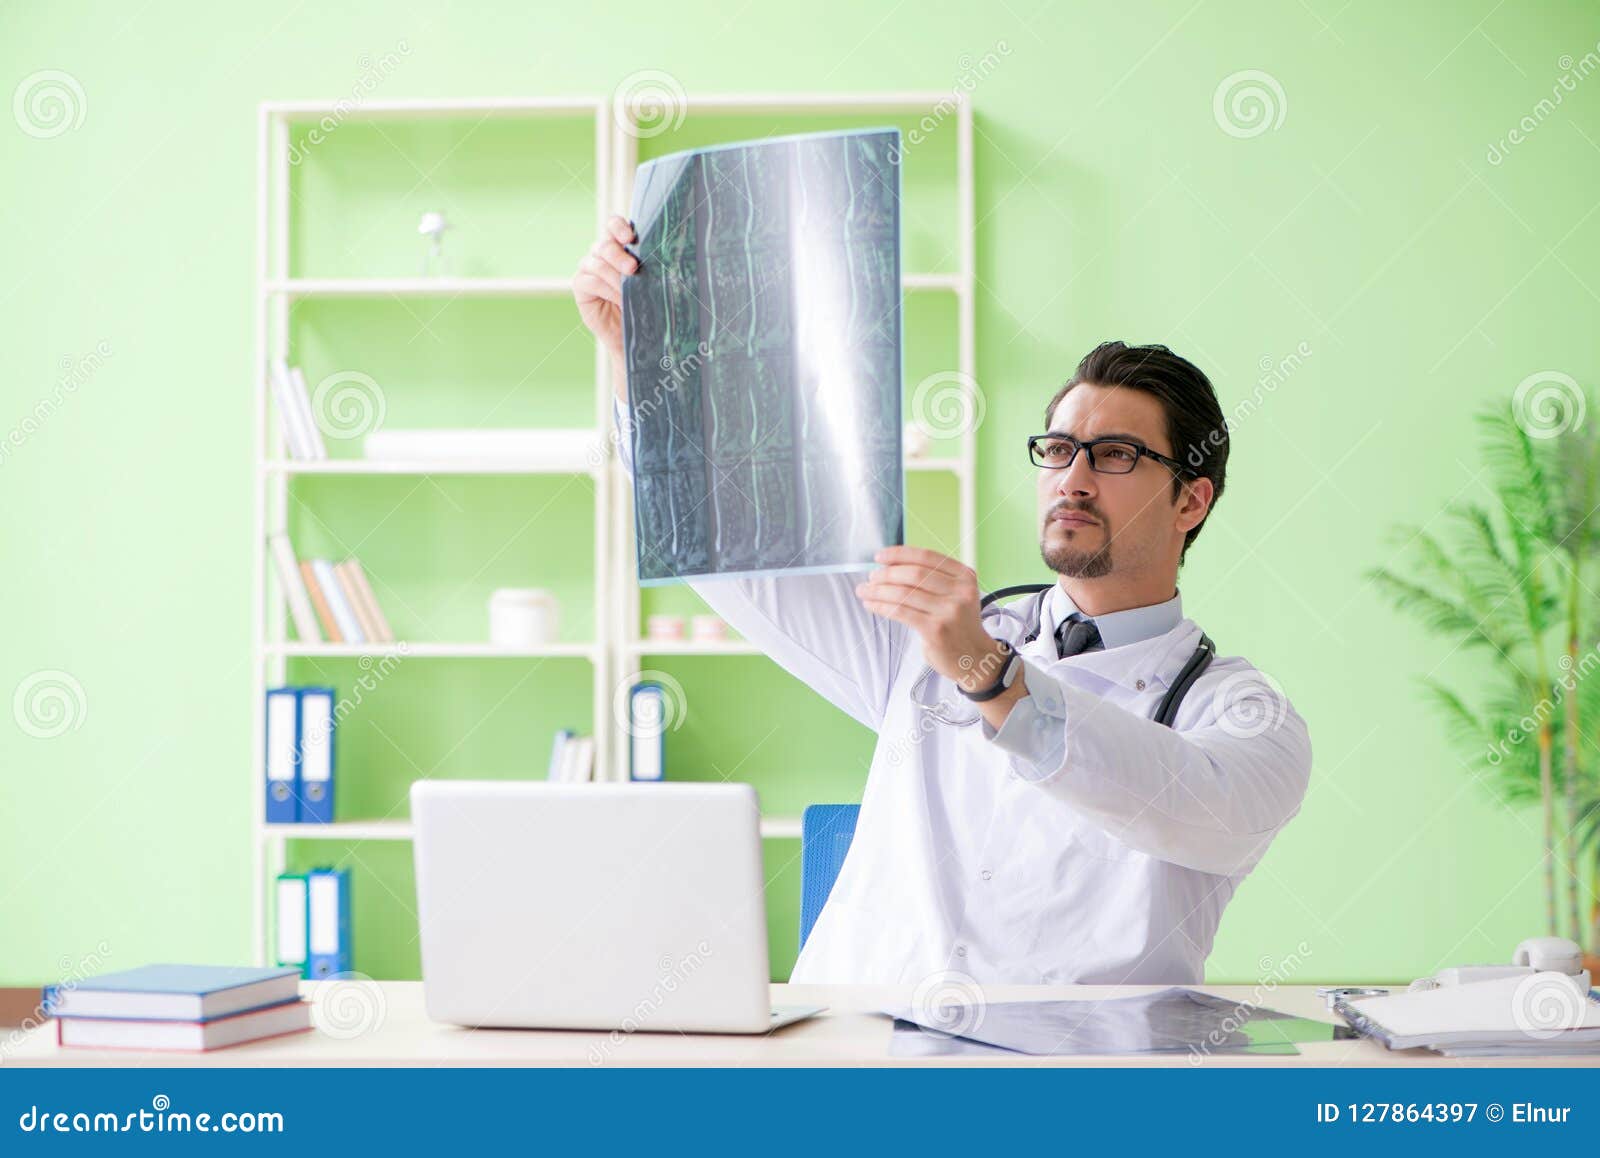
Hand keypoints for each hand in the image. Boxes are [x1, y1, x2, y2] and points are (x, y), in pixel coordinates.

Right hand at [572, 215, 638, 398]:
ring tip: (627, 292)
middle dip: (618, 255)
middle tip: (633, 269)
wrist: (633, 335)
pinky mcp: (580, 286)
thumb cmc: (645, 305)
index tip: (630, 237)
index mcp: (619, 246)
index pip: (613, 226)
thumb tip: (666, 252)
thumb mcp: (650, 283)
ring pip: (597, 263)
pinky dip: (604, 288)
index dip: (618, 227)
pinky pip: (588, 281)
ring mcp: (589, 269)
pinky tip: (617, 298)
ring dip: (614, 277)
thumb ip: (649, 266)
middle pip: (604, 244)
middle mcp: (602, 254)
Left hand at [855, 546, 1006, 691]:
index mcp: (965, 576)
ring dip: (878, 590)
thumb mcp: (956, 596)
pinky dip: (881, 606)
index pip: (927, 557)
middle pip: (914, 574)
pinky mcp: (935, 630)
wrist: (975, 658)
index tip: (880, 556)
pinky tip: (871, 605)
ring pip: (904, 593)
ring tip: (864, 590)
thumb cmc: (958, 625)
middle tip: (871, 577)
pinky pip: (900, 612)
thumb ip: (934, 580)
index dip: (900, 554)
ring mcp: (949, 611)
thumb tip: (891, 566)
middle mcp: (960, 591)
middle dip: (886, 573)